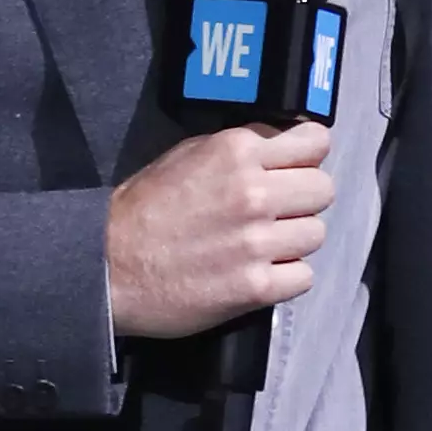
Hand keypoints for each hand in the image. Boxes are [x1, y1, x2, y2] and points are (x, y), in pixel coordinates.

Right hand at [106, 122, 334, 338]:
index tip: (295, 169)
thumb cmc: (144, 209)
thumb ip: (241, 149)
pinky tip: (260, 273)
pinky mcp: (256, 287)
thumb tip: (284, 146)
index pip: (316, 143)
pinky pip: (304, 276)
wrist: (108, 266)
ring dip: (294, 240)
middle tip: (278, 212)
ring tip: (263, 246)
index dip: (307, 157)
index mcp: (238, 152)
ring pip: (316, 234)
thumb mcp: (188, 155)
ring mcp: (257, 242)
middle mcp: (254, 192)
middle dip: (304, 200)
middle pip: (323, 189)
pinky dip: (285, 277)